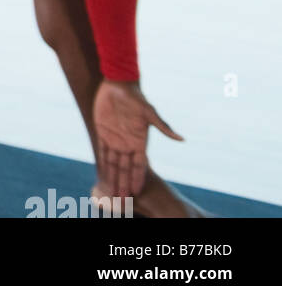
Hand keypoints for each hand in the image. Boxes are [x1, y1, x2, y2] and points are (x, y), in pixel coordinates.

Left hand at [92, 80, 183, 199]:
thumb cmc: (136, 98)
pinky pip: (102, 151)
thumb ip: (163, 127)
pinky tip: (102, 175)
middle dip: (124, 184)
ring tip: (112, 194)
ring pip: (113, 164)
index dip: (136, 179)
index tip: (135, 193)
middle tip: (123, 201)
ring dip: (113, 178)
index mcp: (140, 142)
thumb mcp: (149, 112)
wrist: (118, 84)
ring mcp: (115, 139)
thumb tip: (182, 139)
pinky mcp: (103, 132)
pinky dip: (102, 164)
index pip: (138, 166)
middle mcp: (128, 144)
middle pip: (125, 169)